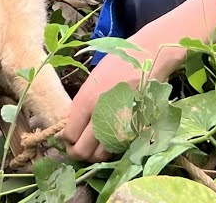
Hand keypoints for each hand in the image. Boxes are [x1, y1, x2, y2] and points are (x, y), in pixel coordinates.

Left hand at [60, 46, 146, 162]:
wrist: (149, 58)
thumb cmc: (118, 63)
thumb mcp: (92, 80)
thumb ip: (80, 105)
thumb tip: (70, 125)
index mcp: (87, 101)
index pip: (69, 135)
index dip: (66, 139)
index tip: (68, 137)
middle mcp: (101, 117)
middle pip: (81, 151)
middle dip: (76, 151)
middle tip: (78, 145)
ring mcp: (120, 126)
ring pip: (100, 156)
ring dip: (94, 154)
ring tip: (94, 144)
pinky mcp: (134, 130)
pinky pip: (117, 149)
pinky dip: (110, 149)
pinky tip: (109, 138)